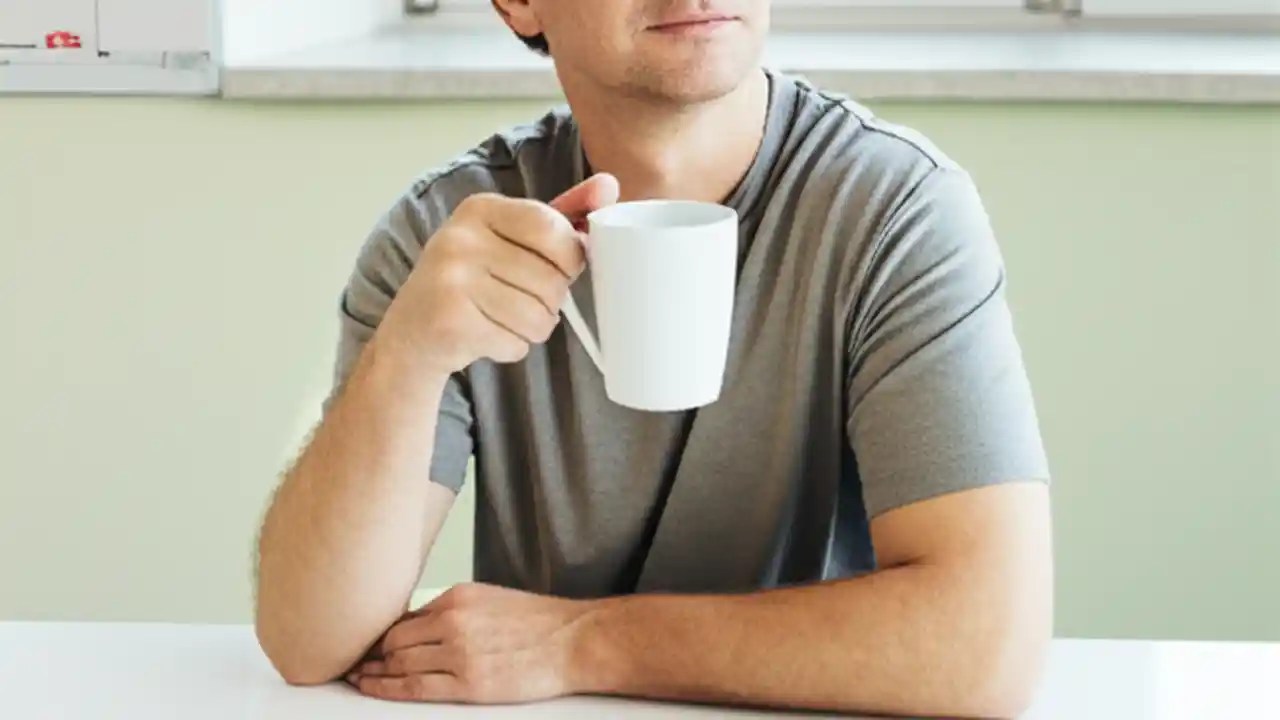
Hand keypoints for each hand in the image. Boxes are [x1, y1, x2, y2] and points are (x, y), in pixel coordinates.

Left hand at [347, 583, 597, 703]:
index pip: (406, 616)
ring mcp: (459, 651)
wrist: (574, 640)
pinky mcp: (468, 682)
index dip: (381, 632)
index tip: (368, 642)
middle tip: (354, 662)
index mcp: (458, 596)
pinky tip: (372, 688)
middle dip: (372, 653)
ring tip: (357, 678)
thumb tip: (422, 626)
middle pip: (394, 639)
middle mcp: (453, 620)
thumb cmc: (540, 623)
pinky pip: (414, 686)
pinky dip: (386, 688)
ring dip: (374, 672)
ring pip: (399, 661)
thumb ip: (456, 611)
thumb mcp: (492, 600)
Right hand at [379, 173, 620, 374]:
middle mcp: (460, 238)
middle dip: (551, 300)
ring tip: (503, 319)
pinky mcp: (449, 322)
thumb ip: (561, 214)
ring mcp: (450, 280)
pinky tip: (486, 336)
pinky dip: (512, 348)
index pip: (552, 228)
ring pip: (539, 317)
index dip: (569, 258)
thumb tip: (610, 185)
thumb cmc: (471, 281)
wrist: (411, 334)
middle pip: (552, 279)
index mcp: (479, 208)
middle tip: (521, 298)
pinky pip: (516, 343)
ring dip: (533, 328)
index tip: (556, 267)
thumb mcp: (511, 238)